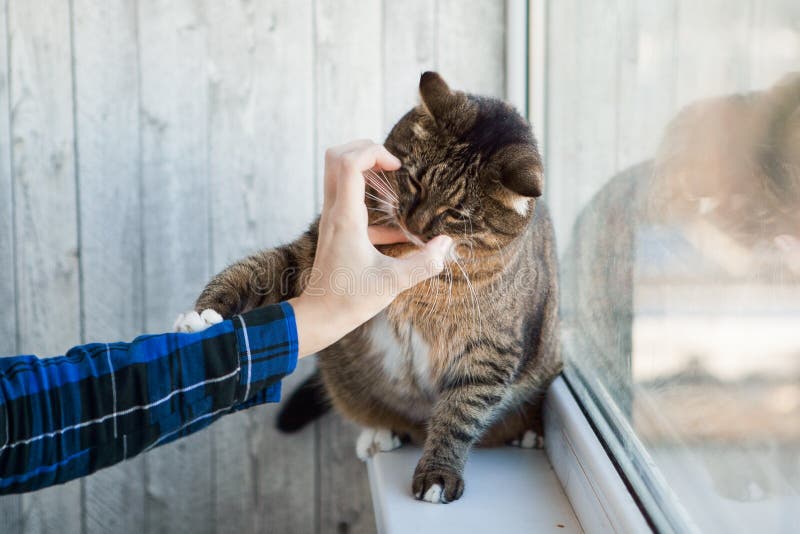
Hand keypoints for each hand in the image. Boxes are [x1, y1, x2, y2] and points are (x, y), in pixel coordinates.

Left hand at [289, 140, 451, 356]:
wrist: (319, 316)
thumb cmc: (350, 299)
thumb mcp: (394, 282)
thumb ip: (425, 263)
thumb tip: (446, 244)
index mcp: (346, 218)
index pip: (349, 163)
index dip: (374, 152)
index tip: (397, 167)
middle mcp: (334, 212)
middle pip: (336, 156)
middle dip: (364, 148)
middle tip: (391, 163)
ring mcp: (332, 219)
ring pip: (337, 173)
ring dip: (364, 168)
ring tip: (393, 182)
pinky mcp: (335, 229)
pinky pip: (347, 199)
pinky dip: (369, 199)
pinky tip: (396, 228)